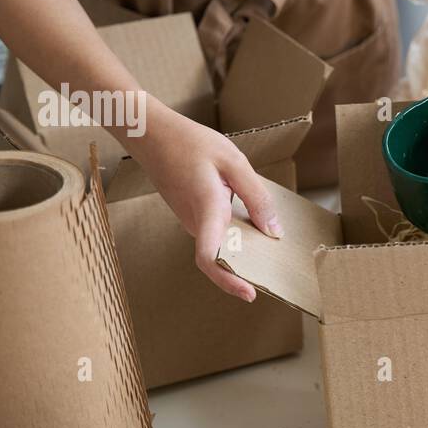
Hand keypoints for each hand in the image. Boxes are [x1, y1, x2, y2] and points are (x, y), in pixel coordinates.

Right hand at [134, 108, 281, 300]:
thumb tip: (273, 230)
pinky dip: (235, 232)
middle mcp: (195, 222)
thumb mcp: (234, 162)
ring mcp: (190, 221)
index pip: (210, 258)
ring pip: (220, 245)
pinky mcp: (191, 216)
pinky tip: (251, 218)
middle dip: (246, 267)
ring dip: (243, 247)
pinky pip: (215, 233)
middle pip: (221, 257)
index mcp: (206, 209)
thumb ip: (256, 197)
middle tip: (276, 267)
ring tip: (270, 238)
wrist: (151, 134)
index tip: (249, 293)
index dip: (229, 281)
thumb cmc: (191, 143)